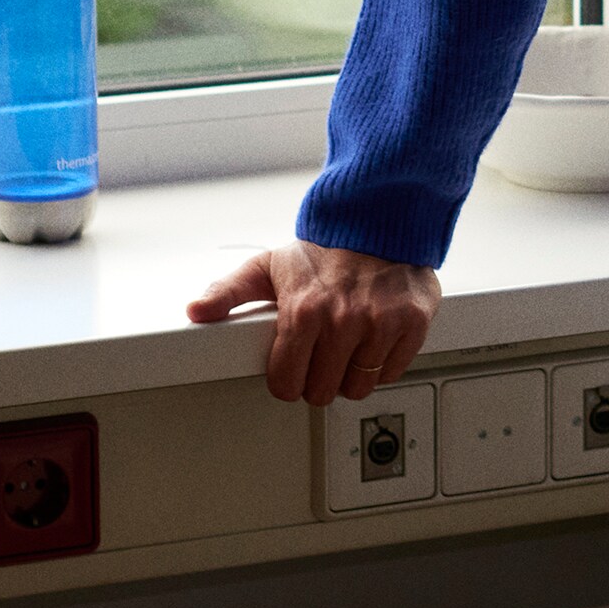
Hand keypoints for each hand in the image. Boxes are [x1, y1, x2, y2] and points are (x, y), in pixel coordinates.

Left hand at [186, 240, 441, 406]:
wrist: (378, 216)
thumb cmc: (325, 246)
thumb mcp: (269, 265)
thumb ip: (229, 292)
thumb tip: (196, 311)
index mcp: (304, 312)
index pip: (287, 384)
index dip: (287, 379)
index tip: (292, 368)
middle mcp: (343, 321)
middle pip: (322, 391)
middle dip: (318, 379)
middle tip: (321, 357)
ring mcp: (381, 324)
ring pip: (358, 387)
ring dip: (350, 375)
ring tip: (348, 350)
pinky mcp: (412, 324)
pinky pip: (391, 372)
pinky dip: (382, 364)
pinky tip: (374, 342)